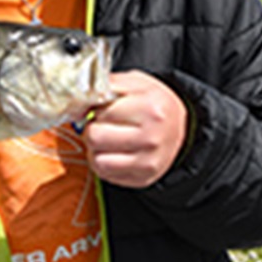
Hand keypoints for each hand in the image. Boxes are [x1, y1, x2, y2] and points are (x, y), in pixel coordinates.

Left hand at [82, 71, 186, 188]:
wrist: (182, 128)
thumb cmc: (155, 104)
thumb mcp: (137, 83)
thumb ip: (109, 84)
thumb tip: (79, 96)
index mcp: (150, 109)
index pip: (101, 112)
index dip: (95, 109)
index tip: (101, 109)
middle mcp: (150, 138)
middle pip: (95, 137)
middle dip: (93, 129)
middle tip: (101, 125)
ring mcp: (147, 161)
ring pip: (97, 160)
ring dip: (95, 149)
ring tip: (106, 140)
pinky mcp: (142, 178)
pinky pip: (105, 174)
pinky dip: (103, 162)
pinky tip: (112, 152)